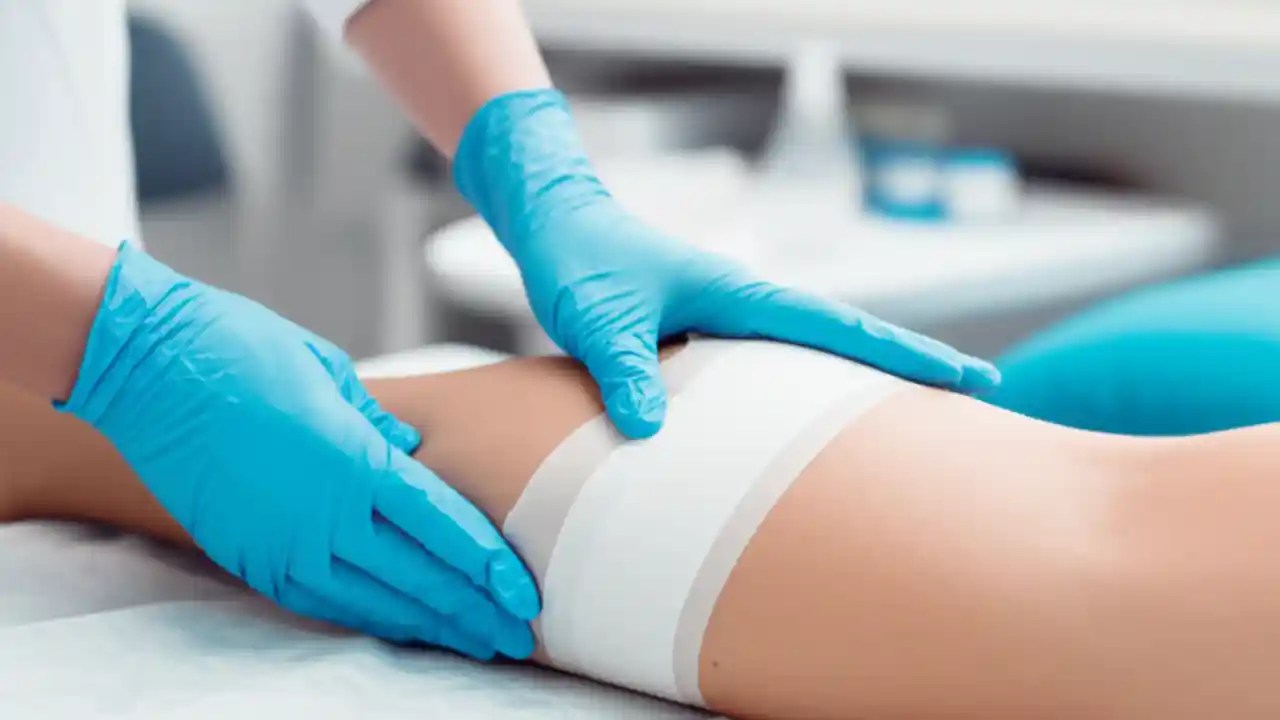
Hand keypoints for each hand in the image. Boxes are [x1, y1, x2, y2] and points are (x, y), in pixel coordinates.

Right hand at [58, 244, 537, 659]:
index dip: (489, 568)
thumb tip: (412, 452)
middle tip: (516, 636)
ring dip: (430, 626)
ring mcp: (284, 542)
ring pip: (374, 601)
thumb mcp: (331, 374)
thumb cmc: (246, 350)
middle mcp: (326, 514)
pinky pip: (323, 601)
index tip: (524, 594)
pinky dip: (370, 617)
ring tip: (474, 641)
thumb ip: (378, 425)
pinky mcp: (250, 557)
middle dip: (475, 611)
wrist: (149, 368)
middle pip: (420, 577)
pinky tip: (402, 626)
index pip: (444, 529)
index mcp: (357, 461)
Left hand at [454, 89, 1000, 438]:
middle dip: (911, 366)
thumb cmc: (579, 262)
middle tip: (981, 397)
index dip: (903, 354)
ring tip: (921, 417)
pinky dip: (811, 390)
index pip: (838, 328)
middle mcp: (747, 307)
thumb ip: (623, 371)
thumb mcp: (596, 318)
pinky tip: (819, 423)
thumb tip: (649, 431)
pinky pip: (776, 369)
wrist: (558, 227)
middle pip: (848, 341)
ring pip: (817, 356)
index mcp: (739, 295)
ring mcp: (733, 322)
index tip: (968, 376)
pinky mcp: (710, 338)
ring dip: (867, 378)